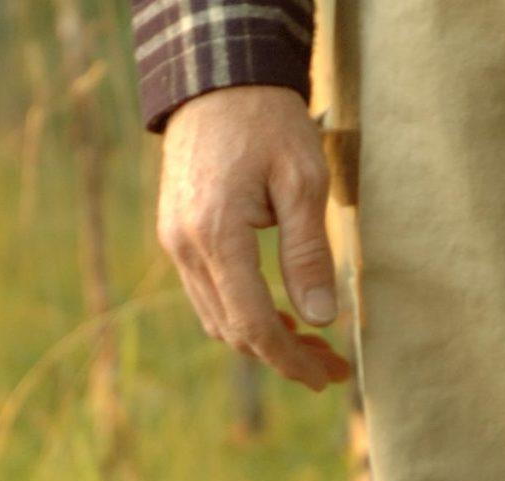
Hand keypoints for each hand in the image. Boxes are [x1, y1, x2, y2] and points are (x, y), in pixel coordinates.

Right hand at [155, 85, 351, 390]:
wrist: (217, 79)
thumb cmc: (267, 122)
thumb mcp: (303, 182)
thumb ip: (309, 254)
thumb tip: (320, 319)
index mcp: (216, 236)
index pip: (252, 324)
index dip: (290, 360)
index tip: (326, 376)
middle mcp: (185, 247)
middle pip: (232, 332)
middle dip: (282, 357)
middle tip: (329, 367)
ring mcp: (174, 243)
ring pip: (216, 318)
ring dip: (261, 339)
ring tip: (312, 343)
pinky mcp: (176, 235)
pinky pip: (207, 293)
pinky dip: (242, 312)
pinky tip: (278, 311)